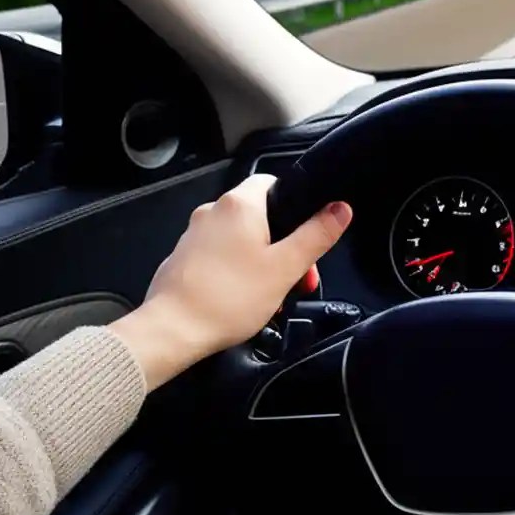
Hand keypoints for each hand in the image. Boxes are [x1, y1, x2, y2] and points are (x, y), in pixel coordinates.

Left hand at [111, 174, 352, 388]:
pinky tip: (244, 301)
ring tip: (273, 297)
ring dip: (263, 262)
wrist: (172, 330)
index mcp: (239, 204)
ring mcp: (193, 235)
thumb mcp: (286, 267)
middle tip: (297, 279)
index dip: (296, 207)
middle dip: (284, 245)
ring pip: (241, 239)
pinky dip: (238, 272)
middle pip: (260, 216)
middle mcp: (212, 211)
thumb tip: (341, 208)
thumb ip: (316, 235)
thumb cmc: (232, 296)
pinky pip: (221, 256)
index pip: (274, 183)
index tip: (307, 238)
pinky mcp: (183, 259)